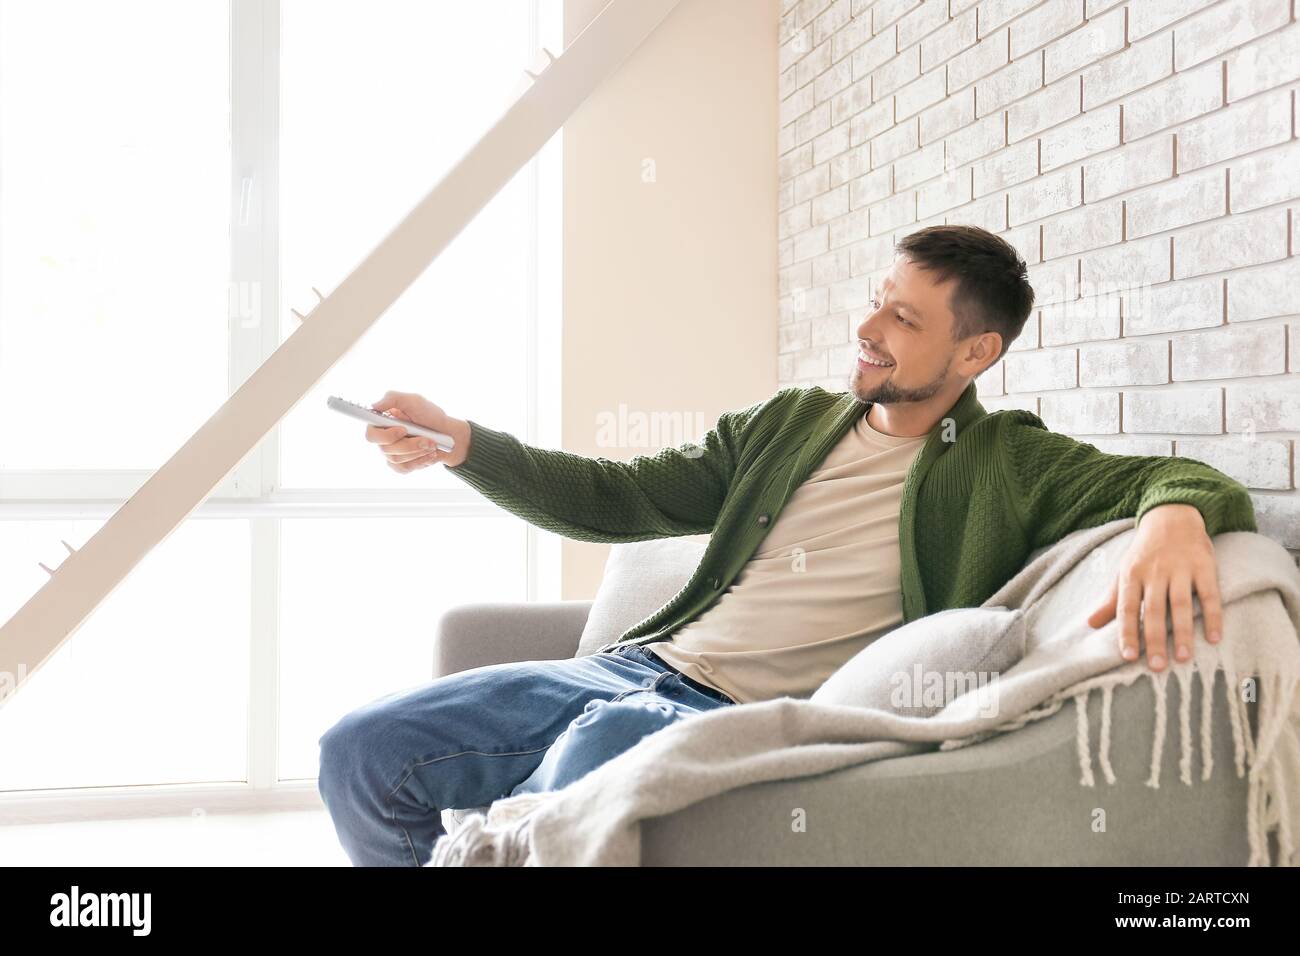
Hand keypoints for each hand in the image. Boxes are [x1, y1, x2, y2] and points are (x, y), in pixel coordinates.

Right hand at [364, 390, 471, 471]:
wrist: (448, 435)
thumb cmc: (430, 415)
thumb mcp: (414, 400)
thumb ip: (392, 398)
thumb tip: (374, 406)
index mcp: (382, 423)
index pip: (371, 434)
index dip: (386, 436)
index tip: (403, 430)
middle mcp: (384, 439)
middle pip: (385, 449)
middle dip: (409, 445)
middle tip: (427, 439)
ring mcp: (391, 453)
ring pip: (396, 459)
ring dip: (418, 451)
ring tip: (432, 443)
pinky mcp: (400, 464)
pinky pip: (404, 468)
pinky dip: (419, 461)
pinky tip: (429, 453)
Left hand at [1086, 504, 1223, 671]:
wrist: (1171, 517)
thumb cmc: (1144, 553)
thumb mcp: (1124, 572)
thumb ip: (1111, 600)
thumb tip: (1090, 624)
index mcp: (1132, 575)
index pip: (1127, 608)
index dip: (1127, 632)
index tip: (1128, 656)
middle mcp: (1155, 572)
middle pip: (1155, 610)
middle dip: (1155, 639)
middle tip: (1157, 667)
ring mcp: (1181, 569)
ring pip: (1182, 604)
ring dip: (1183, 632)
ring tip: (1184, 658)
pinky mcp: (1204, 566)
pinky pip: (1209, 594)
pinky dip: (1213, 616)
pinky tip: (1214, 638)